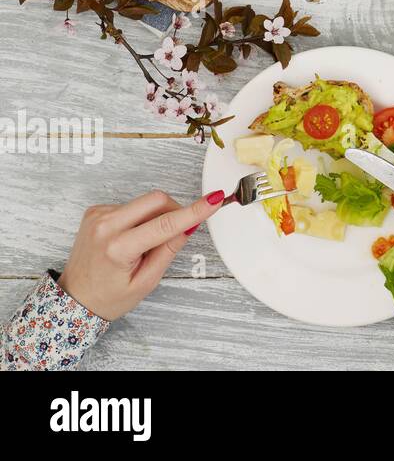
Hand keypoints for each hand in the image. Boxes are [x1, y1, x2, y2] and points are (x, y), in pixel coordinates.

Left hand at [58, 189, 225, 319]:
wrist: (74, 299)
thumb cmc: (108, 297)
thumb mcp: (146, 282)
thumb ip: (168, 250)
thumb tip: (188, 225)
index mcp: (118, 248)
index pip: (166, 223)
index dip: (194, 211)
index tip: (214, 199)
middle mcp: (105, 226)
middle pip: (156, 200)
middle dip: (175, 210)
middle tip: (179, 230)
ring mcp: (98, 216)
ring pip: (145, 202)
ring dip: (155, 217)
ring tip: (144, 244)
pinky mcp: (96, 211)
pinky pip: (132, 205)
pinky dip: (140, 218)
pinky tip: (131, 237)